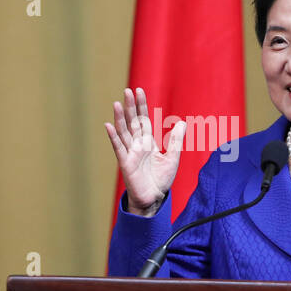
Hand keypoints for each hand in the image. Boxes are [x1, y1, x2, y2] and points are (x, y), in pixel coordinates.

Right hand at [104, 87, 185, 215]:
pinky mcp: (125, 163)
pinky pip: (118, 148)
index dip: (141, 106)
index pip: (144, 119)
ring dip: (120, 118)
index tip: (138, 91)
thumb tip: (182, 123)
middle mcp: (137, 145)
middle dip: (130, 107)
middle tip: (127, 90)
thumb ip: (175, 141)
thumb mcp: (172, 158)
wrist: (154, 199)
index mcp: (148, 142)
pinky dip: (113, 137)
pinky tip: (108, 125)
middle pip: (132, 122)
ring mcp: (130, 153)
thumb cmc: (161, 180)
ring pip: (124, 132)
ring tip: (117, 103)